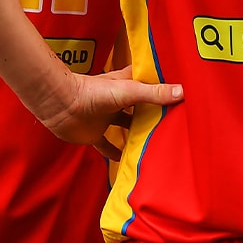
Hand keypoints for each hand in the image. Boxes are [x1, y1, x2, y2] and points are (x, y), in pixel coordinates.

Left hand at [36, 64, 181, 145]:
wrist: (60, 105)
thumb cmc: (91, 92)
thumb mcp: (127, 91)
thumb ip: (153, 93)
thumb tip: (182, 92)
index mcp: (126, 84)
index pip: (148, 83)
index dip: (162, 86)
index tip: (180, 93)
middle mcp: (117, 100)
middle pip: (140, 106)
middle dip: (154, 113)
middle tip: (174, 123)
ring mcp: (106, 117)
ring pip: (126, 126)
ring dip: (137, 133)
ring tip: (157, 142)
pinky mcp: (95, 133)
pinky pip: (107, 145)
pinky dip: (115, 152)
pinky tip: (125, 159)